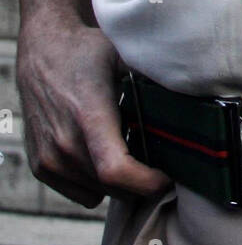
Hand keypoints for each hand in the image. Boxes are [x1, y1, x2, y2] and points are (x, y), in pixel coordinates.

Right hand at [15, 12, 170, 208]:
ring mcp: (49, 158)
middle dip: (142, 183)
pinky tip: (106, 155)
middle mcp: (64, 142)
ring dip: (121, 184)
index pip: (116, 170)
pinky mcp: (40, 166)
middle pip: (113, 187)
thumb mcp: (125, 54)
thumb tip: (199, 88)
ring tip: (132, 153)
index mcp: (88, 115)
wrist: (42, 50)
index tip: (170, 176)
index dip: (147, 182)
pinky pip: (81, 193)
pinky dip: (98, 184)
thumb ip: (156, 75)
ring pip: (98, 193)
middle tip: (162, 164)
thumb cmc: (88, 51)